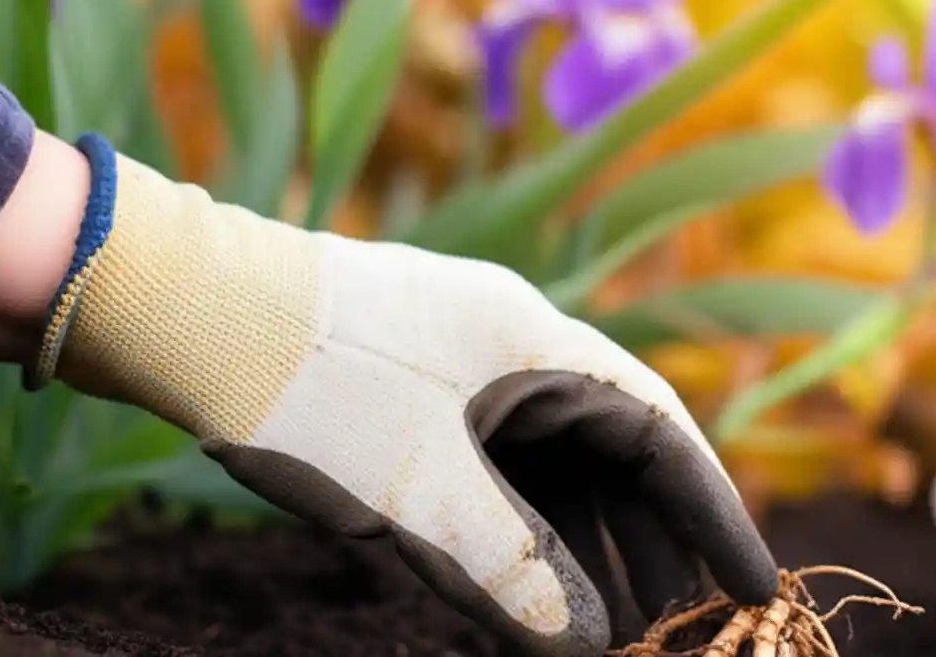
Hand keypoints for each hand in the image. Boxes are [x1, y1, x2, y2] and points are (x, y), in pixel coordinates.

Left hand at [33, 139, 777, 655]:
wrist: (179, 313)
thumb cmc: (307, 386)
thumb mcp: (418, 491)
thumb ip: (511, 570)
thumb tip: (584, 645)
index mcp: (536, 346)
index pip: (661, 432)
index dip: (714, 513)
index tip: (757, 586)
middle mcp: (510, 351)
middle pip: (611, 455)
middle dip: (643, 547)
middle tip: (665, 630)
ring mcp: (457, 372)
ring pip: (548, 468)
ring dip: (576, 547)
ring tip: (596, 630)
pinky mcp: (409, 398)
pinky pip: (489, 470)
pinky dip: (513, 531)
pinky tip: (516, 592)